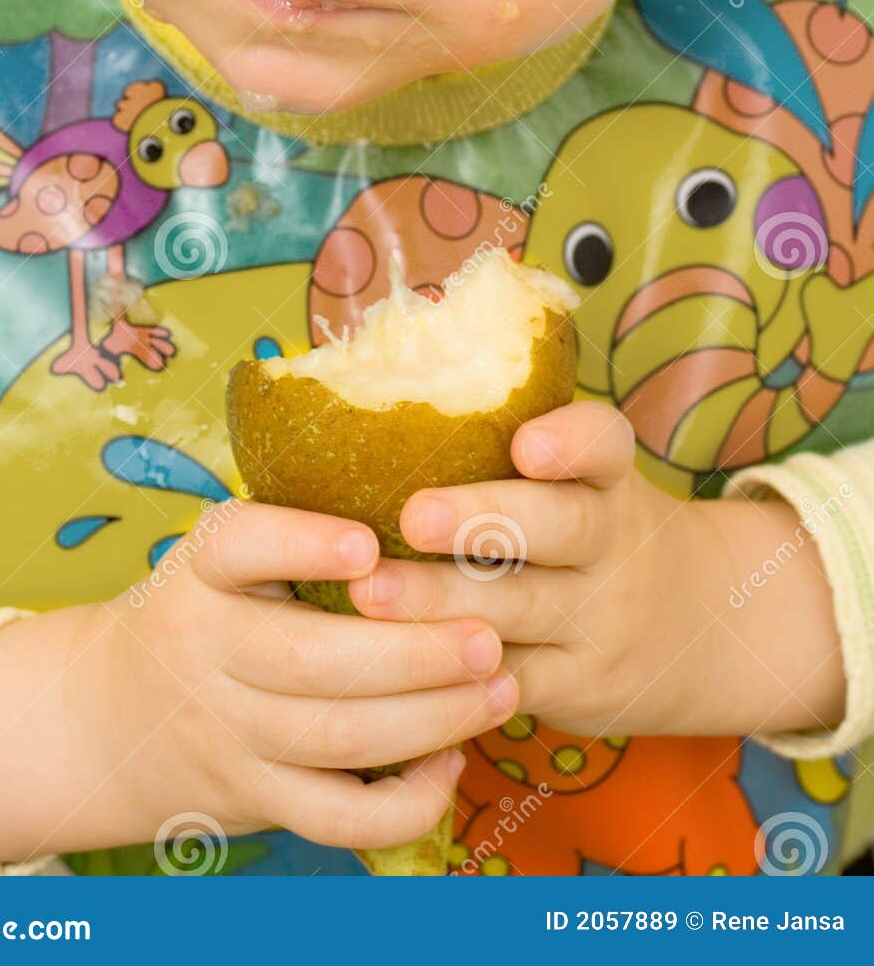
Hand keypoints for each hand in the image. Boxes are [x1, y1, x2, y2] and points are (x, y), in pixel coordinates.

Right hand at [0, 499, 517, 864]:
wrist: (114, 716)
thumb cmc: (209, 609)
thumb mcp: (224, 556)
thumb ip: (297, 528)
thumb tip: (435, 491)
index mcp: (203, 571)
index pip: (237, 546)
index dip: (300, 544)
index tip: (368, 544)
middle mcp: (206, 650)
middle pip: (311, 659)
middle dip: (414, 651)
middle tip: (489, 634)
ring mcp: (229, 733)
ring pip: (339, 738)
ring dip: (434, 718)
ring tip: (500, 687)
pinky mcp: (256, 800)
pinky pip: (338, 817)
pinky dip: (405, 801)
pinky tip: (449, 763)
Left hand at [348, 401, 845, 739]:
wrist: (698, 624)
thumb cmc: (590, 526)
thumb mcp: (583, 479)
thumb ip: (504, 440)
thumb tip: (369, 383)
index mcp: (607, 477)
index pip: (603, 444)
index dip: (569, 442)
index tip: (526, 444)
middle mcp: (612, 542)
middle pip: (557, 527)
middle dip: (480, 520)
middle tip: (414, 515)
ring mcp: (599, 618)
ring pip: (518, 606)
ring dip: (439, 599)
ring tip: (369, 590)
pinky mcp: (578, 684)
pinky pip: (511, 680)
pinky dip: (454, 671)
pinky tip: (396, 663)